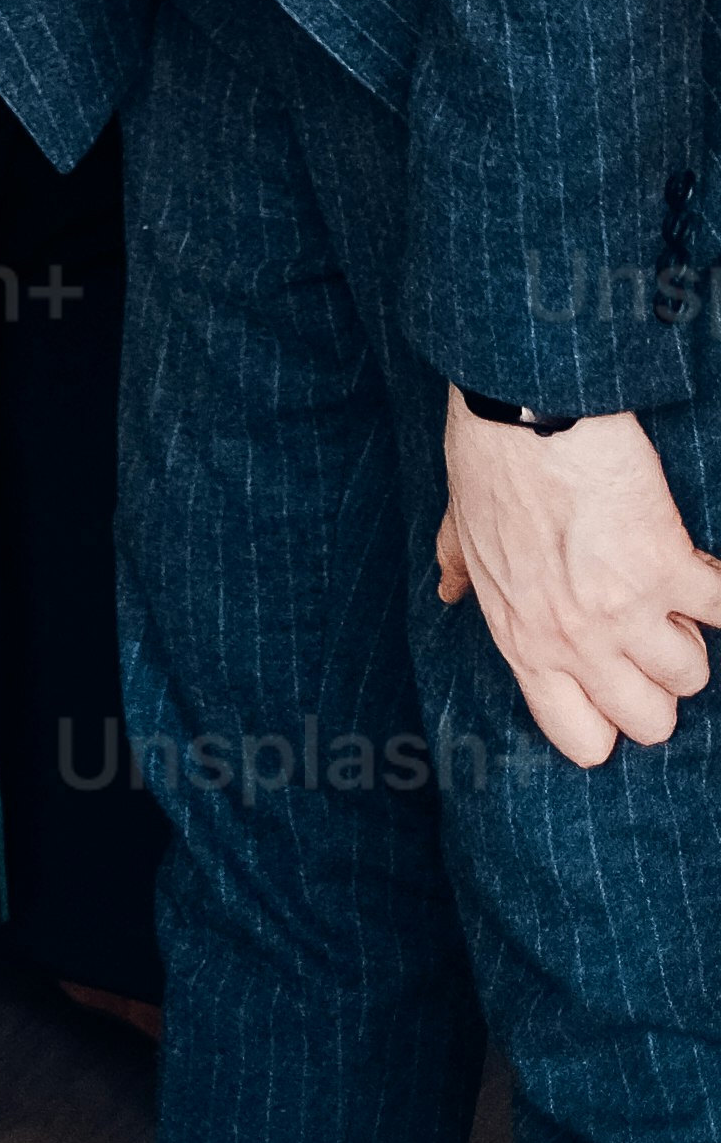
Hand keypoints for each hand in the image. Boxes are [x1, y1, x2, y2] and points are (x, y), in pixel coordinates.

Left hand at [434, 396, 720, 763]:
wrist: (523, 406)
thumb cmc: (489, 458)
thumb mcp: (462, 525)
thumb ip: (460, 569)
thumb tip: (447, 592)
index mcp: (523, 639)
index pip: (580, 737)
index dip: (607, 720)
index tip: (614, 686)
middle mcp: (575, 641)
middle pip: (651, 721)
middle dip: (658, 686)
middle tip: (649, 638)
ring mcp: (625, 610)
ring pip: (692, 675)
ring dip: (689, 636)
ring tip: (672, 596)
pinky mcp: (667, 569)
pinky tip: (706, 574)